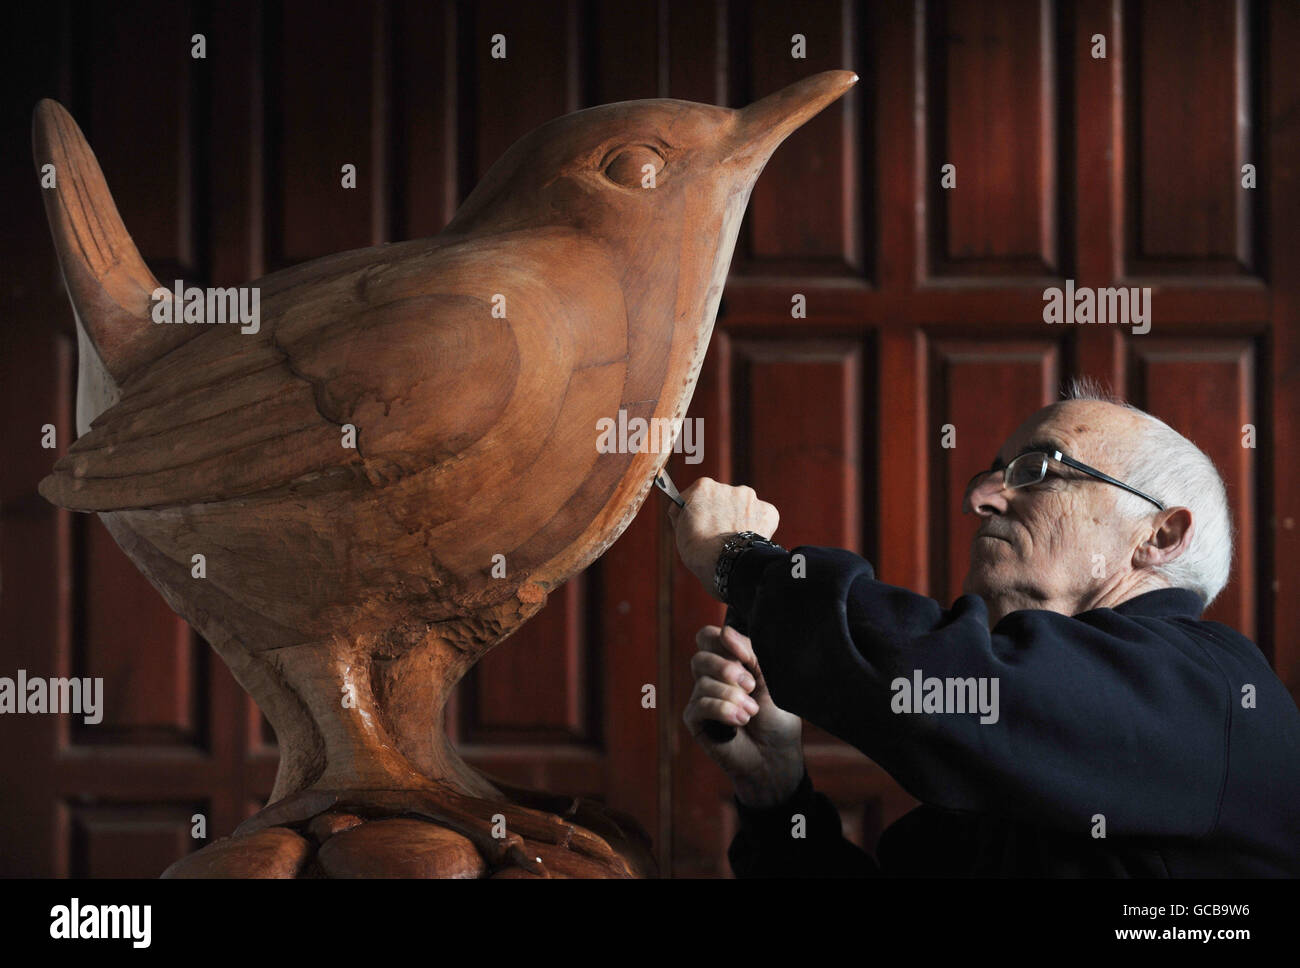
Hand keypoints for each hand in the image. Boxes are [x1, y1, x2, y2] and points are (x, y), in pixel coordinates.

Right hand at [667, 477, 779, 600]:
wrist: (727, 562)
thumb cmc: (698, 549)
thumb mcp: (680, 528)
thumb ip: (687, 514)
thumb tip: (689, 513)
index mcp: (703, 486)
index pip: (697, 497)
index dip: (696, 513)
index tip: (697, 526)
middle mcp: (729, 486)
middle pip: (722, 501)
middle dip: (720, 514)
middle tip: (716, 536)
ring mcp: (751, 498)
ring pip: (742, 508)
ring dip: (738, 520)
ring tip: (733, 542)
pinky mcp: (768, 511)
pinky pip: (760, 518)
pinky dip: (756, 528)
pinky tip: (747, 541)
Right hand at [682, 624, 803, 807]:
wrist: (776, 757)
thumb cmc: (777, 718)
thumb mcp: (770, 679)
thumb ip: (750, 653)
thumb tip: (725, 632)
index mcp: (729, 663)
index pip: (709, 637)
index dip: (721, 641)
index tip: (745, 657)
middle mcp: (711, 678)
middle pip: (701, 657)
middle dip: (727, 669)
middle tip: (751, 685)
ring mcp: (701, 699)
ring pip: (703, 682)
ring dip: (732, 696)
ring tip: (751, 712)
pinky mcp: (695, 721)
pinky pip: (700, 705)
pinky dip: (723, 710)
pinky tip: (740, 721)